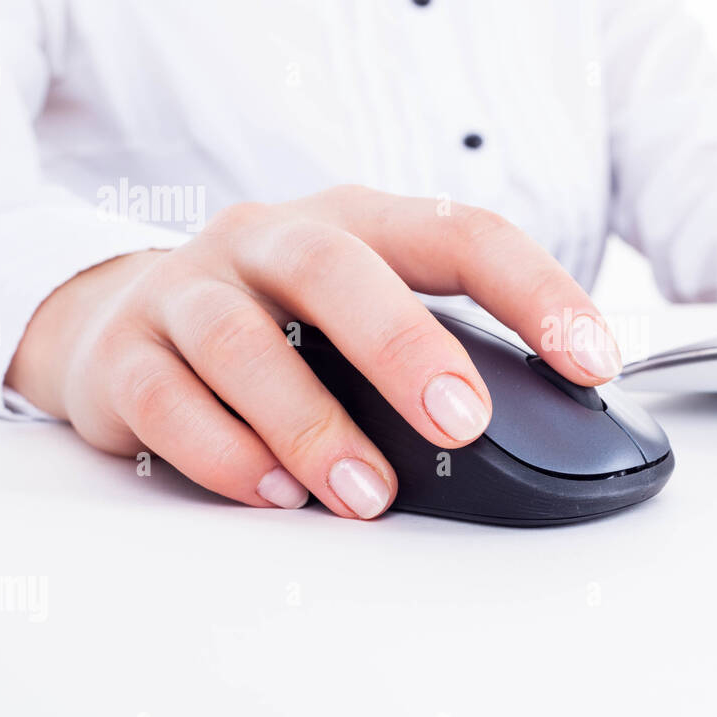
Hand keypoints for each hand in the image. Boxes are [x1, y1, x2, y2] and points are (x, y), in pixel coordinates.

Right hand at [6, 186, 621, 517]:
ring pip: (241, 341)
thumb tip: (541, 426)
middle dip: (403, 344)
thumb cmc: (282, 320)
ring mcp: (188, 290)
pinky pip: (166, 400)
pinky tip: (276, 494)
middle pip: (333, 269)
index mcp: (357, 222)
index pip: (461, 234)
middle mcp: (269, 240)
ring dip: (312, 425)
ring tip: (369, 494)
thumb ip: (437, 348)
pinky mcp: (123, 353)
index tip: (594, 361)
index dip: (535, 291)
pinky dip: (225, 454)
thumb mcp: (365, 308)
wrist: (123, 317)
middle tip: (461, 423)